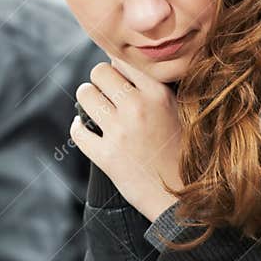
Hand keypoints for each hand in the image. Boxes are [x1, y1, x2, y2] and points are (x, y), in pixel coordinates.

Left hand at [71, 57, 183, 221]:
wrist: (184, 199)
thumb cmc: (184, 154)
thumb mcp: (181, 112)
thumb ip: (157, 90)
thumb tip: (129, 67)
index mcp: (158, 94)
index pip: (123, 60)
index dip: (118, 68)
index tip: (120, 78)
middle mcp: (137, 107)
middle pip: (99, 72)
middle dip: (100, 82)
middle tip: (107, 94)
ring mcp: (120, 132)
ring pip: (84, 94)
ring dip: (87, 100)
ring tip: (96, 109)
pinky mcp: (106, 156)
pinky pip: (77, 131)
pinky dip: (78, 128)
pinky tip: (86, 129)